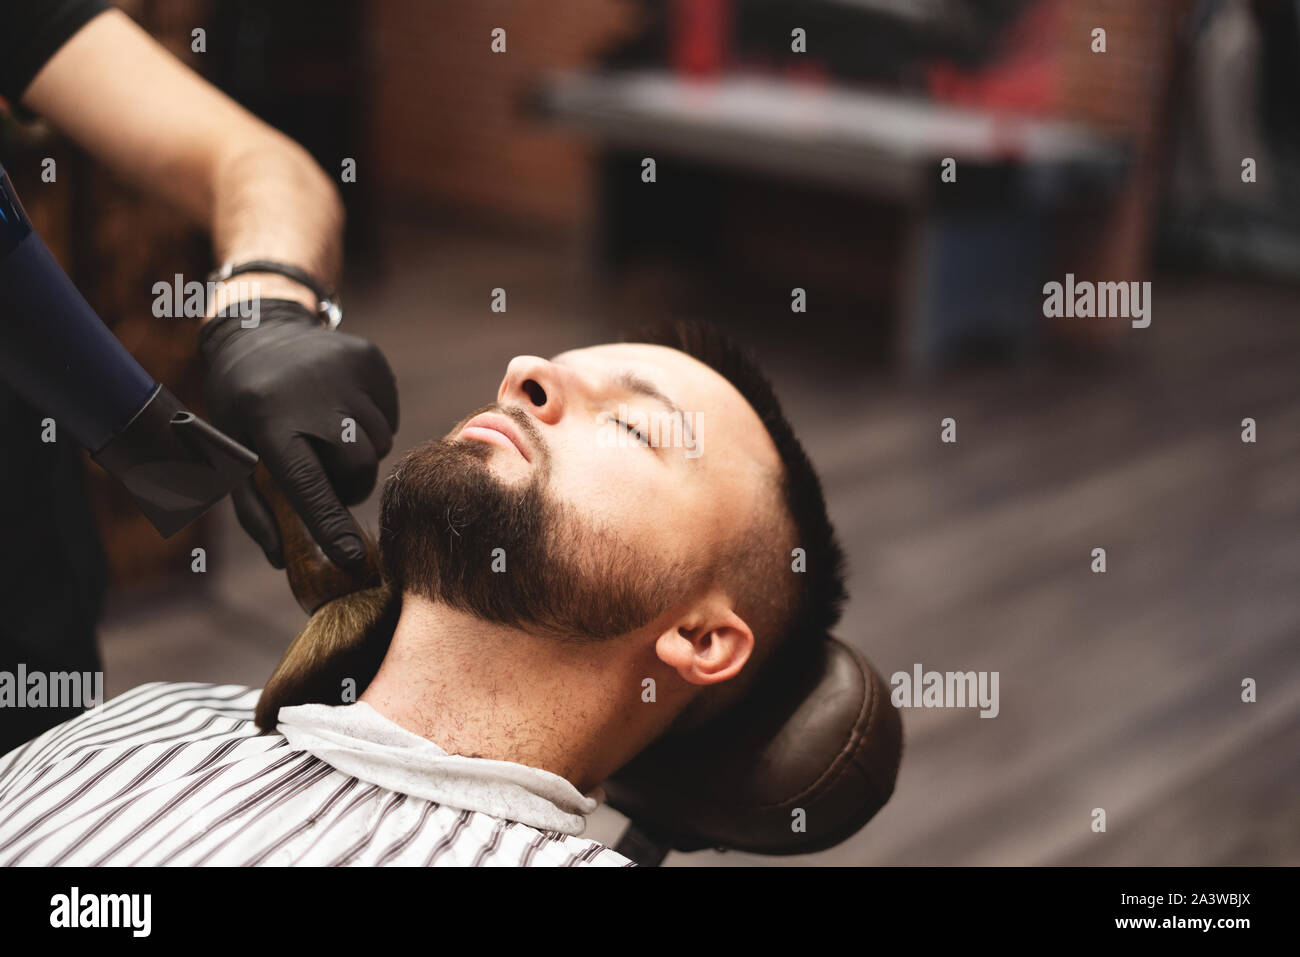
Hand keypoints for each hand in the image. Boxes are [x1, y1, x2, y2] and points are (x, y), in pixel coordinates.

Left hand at [199, 299, 398, 569]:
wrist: (260, 329)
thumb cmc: (241, 405)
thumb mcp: (232, 451)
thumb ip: (254, 508)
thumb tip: (281, 558)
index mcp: (269, 420)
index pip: (307, 484)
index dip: (329, 523)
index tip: (351, 558)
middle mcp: (313, 393)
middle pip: (359, 465)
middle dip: (350, 482)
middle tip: (327, 475)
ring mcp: (347, 371)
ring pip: (379, 443)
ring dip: (359, 452)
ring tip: (329, 434)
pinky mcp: (370, 359)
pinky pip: (389, 416)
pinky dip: (372, 424)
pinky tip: (342, 408)